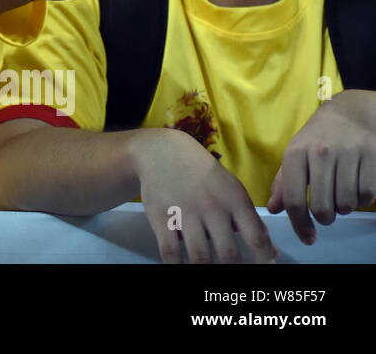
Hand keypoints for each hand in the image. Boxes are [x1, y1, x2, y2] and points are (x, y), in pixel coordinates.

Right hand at [135, 128, 275, 263]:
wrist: (162, 152)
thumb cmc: (204, 175)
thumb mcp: (232, 191)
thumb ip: (251, 221)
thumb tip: (273, 253)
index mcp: (235, 199)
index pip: (256, 237)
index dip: (263, 261)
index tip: (264, 274)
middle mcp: (212, 207)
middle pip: (228, 254)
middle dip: (234, 272)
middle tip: (234, 280)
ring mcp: (185, 211)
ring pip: (200, 256)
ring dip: (207, 272)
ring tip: (210, 277)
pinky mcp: (160, 216)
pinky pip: (170, 251)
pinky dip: (176, 267)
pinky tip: (181, 269)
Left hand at [267, 89, 375, 244]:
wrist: (350, 112)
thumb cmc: (317, 137)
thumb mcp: (294, 153)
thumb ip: (283, 182)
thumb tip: (274, 209)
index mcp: (296, 153)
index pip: (293, 198)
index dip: (299, 224)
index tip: (307, 237)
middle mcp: (320, 153)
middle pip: (321, 207)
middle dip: (324, 218)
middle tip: (325, 214)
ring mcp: (348, 154)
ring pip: (346, 204)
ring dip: (344, 209)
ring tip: (340, 196)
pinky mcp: (372, 157)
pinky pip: (368, 195)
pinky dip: (363, 200)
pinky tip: (356, 188)